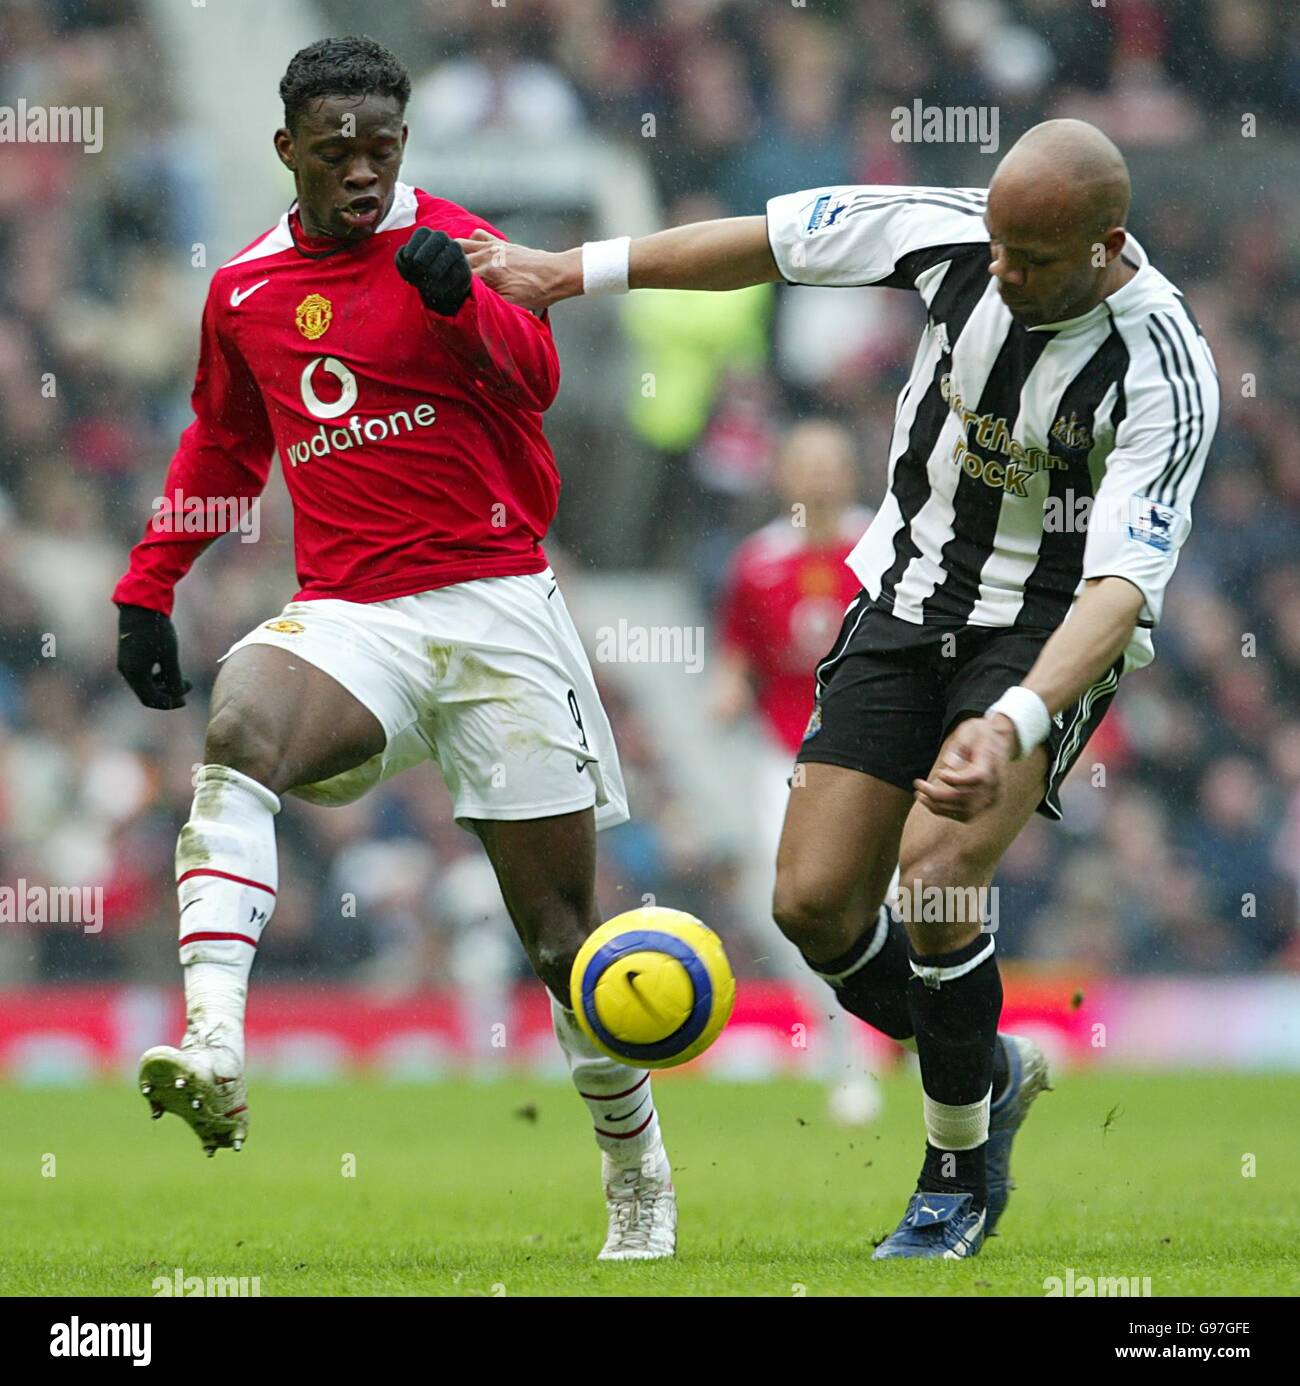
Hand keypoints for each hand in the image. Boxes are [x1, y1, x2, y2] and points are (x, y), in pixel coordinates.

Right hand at [116, 603, 190, 708]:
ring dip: (163, 686)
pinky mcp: (128, 656)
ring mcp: (126, 663)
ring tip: (181, 679)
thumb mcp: (170, 656)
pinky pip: (141, 674)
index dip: (169, 703)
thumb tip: (178, 697)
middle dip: (168, 694)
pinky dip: (156, 677)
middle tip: (188, 687)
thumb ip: (174, 678)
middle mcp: (127, 671)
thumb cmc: (157, 631)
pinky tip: (169, 670)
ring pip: (144, 684)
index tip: (186, 700)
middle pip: (147, 694)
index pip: (150, 700)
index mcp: (135, 674)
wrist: (141, 606)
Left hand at [395, 227, 472, 315]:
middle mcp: (444, 239)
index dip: (413, 246)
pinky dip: (444, 283)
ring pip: (451, 251)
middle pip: (439, 238)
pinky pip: (456, 273)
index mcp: (427, 235)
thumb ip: (401, 260)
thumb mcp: (406, 266)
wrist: (437, 289)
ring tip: (426, 281)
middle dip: (426, 254)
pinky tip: (436, 290)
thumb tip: (406, 258)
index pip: (422, 233)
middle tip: (419, 268)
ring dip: (435, 268)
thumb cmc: (419, 273)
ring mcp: (457, 253)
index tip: (408, 260)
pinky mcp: (465, 269)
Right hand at [457, 229, 574, 311]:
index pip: (457, 277)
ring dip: (455, 255)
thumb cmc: (537, 291)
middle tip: (447, 281)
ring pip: (461, 244)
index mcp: (487, 272)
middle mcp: (486, 255)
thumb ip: (487, 300)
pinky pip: (477, 235)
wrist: (556, 274)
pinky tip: (472, 252)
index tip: (446, 291)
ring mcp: (492, 246)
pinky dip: (470, 241)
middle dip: (448, 270)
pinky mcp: (500, 242)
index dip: (450, 285)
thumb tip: (468, 300)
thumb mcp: (511, 304)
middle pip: (455, 260)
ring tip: (453, 267)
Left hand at [912, 715, 1015, 821]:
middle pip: (967, 798)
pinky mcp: (987, 805)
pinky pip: (966, 815)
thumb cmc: (981, 734)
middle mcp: (995, 786)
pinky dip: (946, 811)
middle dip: (938, 795)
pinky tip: (929, 801)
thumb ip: (960, 746)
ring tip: (920, 795)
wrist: (1001, 741)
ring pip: (965, 812)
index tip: (939, 773)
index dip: (956, 780)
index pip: (977, 778)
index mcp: (992, 765)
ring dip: (939, 806)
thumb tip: (949, 764)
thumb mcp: (970, 730)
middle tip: (918, 784)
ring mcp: (992, 799)